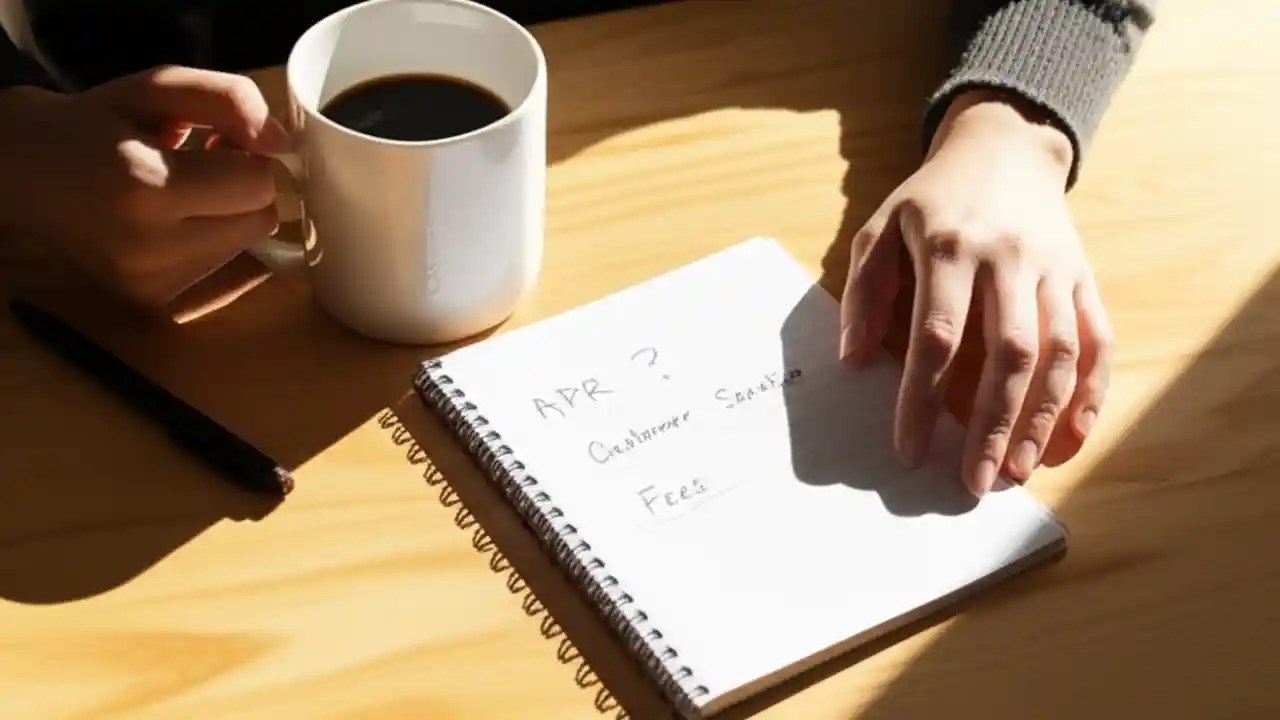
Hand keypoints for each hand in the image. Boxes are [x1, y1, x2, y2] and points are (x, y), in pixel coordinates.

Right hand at [0, 66, 291, 307]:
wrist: (18, 174)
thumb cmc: (91, 123)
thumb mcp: (157, 88)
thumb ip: (228, 99)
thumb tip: (282, 142)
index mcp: (147, 186)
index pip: (258, 184)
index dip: (250, 155)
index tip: (220, 139)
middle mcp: (150, 246)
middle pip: (260, 220)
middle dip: (244, 187)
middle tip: (204, 162)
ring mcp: (151, 282)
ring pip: (246, 245)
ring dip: (228, 215)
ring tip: (180, 190)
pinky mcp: (152, 299)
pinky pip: (219, 266)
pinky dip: (208, 239)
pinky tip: (169, 219)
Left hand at [840, 90, 1113, 495]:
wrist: (1004, 148)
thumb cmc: (932, 199)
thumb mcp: (881, 225)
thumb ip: (865, 289)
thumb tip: (853, 358)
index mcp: (950, 249)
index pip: (937, 337)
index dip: (921, 400)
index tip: (909, 451)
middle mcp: (1008, 261)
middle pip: (1008, 354)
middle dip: (991, 424)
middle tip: (975, 482)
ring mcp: (1053, 270)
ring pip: (1059, 353)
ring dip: (1042, 419)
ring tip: (1018, 470)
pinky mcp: (1083, 277)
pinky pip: (1098, 340)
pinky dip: (1092, 393)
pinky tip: (1072, 438)